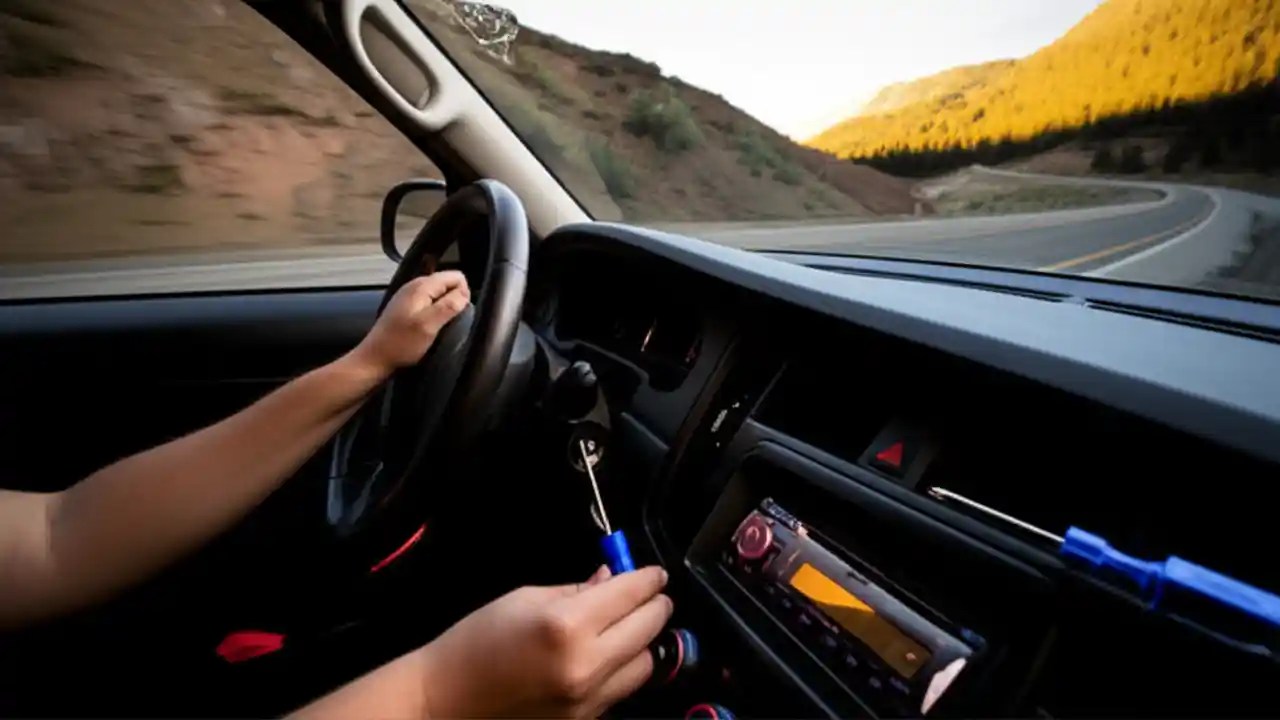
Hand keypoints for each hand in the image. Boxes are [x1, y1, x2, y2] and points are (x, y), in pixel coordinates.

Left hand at [352, 271, 470, 376]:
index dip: (463, 293)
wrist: (375, 358)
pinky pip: (429, 302)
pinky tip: (429, 327)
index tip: (457, 314)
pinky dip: (434, 312)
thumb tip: (465, 293)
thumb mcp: (429, 325)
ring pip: (439, 294)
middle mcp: (415, 285)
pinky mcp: (406, 306)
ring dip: (444, 308)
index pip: (456, 276)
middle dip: (454, 300)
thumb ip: (449, 305)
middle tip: (448, 322)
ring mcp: (409, 295)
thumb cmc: (402, 343)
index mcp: (422, 286)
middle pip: (447, 283)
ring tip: (439, 326)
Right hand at [419, 565, 671, 718]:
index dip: (648, 579)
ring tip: (628, 626)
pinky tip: (607, 655)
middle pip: (648, 630)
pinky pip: (622, 689)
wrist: (447, 701)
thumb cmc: (477, 640)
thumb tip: (611, 578)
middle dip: (654, 607)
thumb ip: (576, 590)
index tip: (656, 574)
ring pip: (645, 665)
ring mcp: (589, 701)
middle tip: (651, 596)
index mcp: (567, 626)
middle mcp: (586, 666)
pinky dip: (622, 668)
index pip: (630, 595)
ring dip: (642, 641)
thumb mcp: (525, 598)